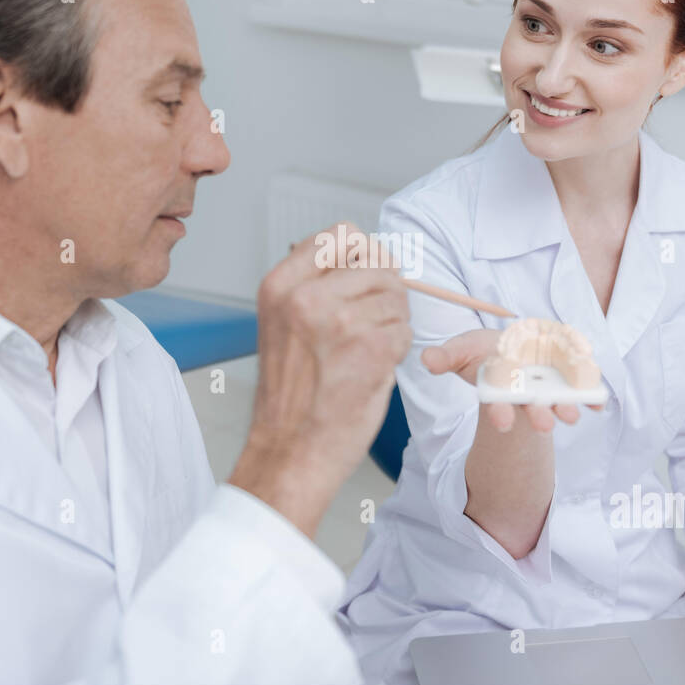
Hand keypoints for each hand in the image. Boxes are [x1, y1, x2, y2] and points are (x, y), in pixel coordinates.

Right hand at [229, 222, 412, 537]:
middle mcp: (306, 296)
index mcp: (281, 284)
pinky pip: (404, 330)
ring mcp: (340, 320)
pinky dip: (397, 350)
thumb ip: (316, 285)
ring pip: (396, 296)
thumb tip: (366, 253)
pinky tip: (371, 369)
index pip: (340, 234)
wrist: (290, 450)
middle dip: (384, 291)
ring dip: (392, 322)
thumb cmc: (293, 395)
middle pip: (376, 262)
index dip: (363, 255)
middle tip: (369, 325)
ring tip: (365, 351)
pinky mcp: (370, 347)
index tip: (364, 280)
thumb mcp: (284, 324)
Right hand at [420, 328, 602, 433]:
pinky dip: (590, 397)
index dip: (500, 413)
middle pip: (529, 406)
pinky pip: (580, 389)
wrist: (510, 347)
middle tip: (545, 426)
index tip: (503, 422)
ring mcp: (545, 386)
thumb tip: (426, 359)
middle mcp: (523, 392)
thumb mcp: (461, 348)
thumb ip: (445, 356)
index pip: (497, 404)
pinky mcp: (564, 377)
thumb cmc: (482, 351)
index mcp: (497, 389)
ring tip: (571, 417)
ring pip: (556, 400)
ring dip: (564, 408)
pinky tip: (599, 403)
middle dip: (537, 415)